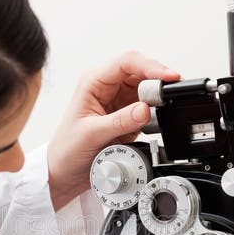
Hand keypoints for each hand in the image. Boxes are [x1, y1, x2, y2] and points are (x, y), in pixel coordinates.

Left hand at [47, 51, 180, 209]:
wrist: (63, 173)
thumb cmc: (66, 149)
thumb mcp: (92, 134)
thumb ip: (120, 121)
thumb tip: (145, 109)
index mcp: (93, 82)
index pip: (126, 62)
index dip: (150, 66)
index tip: (168, 77)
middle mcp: (106, 87)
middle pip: (141, 72)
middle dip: (158, 81)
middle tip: (170, 95)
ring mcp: (118, 101)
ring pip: (147, 90)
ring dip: (156, 99)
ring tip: (162, 110)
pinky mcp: (126, 116)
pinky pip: (147, 109)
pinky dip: (155, 114)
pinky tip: (154, 121)